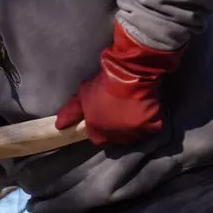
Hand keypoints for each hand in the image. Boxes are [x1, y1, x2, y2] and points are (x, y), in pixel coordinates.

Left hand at [55, 21, 183, 146]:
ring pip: (134, 136)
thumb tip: (59, 126)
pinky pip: (151, 129)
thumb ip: (71, 112)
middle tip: (120, 114)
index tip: (104, 119)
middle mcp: (115, 135)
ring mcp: (134, 132)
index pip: (97, 139)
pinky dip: (150, 122)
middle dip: (117, 130)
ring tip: (132, 112)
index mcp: (96, 129)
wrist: (129, 73)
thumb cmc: (103, 83)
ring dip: (133, 127)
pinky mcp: (152, 126)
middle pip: (116, 139)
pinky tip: (144, 111)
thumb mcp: (82, 96)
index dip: (100, 129)